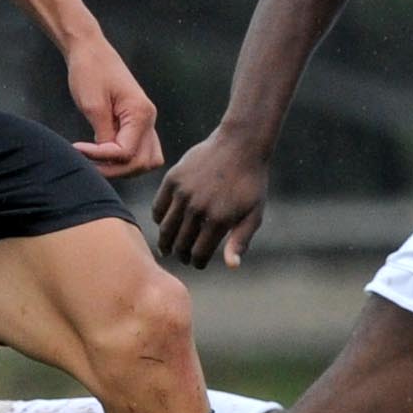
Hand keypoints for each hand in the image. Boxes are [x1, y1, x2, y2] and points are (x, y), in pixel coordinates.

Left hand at [67, 34, 161, 178]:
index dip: (101, 157)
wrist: (90, 50)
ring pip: (147, 159)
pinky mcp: (137, 121)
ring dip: (124, 167)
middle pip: (143, 162)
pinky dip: (125, 158)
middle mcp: (149, 118)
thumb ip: (104, 135)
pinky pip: (140, 149)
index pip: (127, 153)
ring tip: (97, 162)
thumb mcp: (93, 106)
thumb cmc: (90, 72)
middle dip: (116, 170)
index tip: (77, 149)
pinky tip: (103, 154)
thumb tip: (109, 158)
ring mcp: (146, 120)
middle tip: (89, 164)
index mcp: (141, 113)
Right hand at [153, 128, 268, 269]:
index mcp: (219, 221)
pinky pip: (158, 207)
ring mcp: (183, 193)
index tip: (197, 263)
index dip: (197, 263)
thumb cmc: (251, 183)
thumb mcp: (253, 214)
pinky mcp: (173, 179)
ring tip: (168, 248)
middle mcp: (198, 209)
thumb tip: (231, 266)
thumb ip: (241, 241)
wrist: (241, 145)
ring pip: (166, 228)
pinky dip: (159, 219)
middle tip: (183, 258)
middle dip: (182, 255)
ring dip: (166, 242)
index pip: (199, 254)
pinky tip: (164, 224)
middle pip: (180, 244)